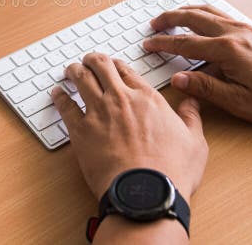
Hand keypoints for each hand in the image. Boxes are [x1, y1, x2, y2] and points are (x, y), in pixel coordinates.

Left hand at [51, 53, 206, 201]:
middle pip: (101, 67)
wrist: (145, 192)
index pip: (127, 71)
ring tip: (71, 69)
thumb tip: (192, 103)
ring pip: (81, 79)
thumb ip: (191, 118)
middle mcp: (121, 99)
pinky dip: (59, 97)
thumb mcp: (194, 142)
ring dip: (74, 71)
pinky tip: (57, 94)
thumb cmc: (170, 171)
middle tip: (88, 60)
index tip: (113, 65)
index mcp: (147, 99)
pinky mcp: (81, 131)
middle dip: (93, 60)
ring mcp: (98, 113)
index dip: (118, 65)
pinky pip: (65, 107)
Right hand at [143, 5, 251, 125]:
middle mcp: (233, 33)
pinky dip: (202, 11)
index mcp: (227, 50)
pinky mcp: (251, 30)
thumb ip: (207, 88)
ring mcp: (243, 28)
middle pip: (192, 17)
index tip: (147, 45)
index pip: (185, 43)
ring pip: (206, 11)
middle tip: (152, 25)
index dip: (163, 44)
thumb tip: (178, 79)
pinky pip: (219, 13)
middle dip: (169, 19)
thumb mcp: (240, 102)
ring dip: (184, 11)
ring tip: (169, 16)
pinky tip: (199, 17)